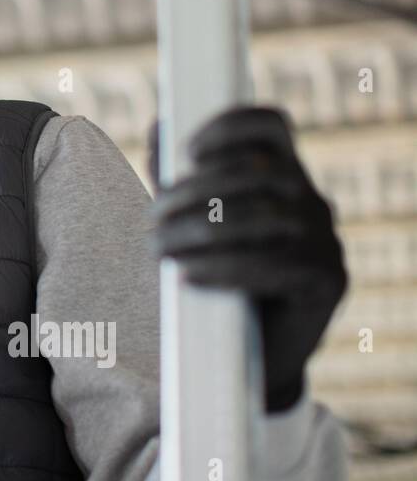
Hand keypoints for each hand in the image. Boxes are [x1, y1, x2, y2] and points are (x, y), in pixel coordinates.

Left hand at [149, 107, 346, 412]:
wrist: (245, 355)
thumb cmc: (216, 278)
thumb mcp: (192, 225)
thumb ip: (178, 179)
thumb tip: (157, 125)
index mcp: (282, 177)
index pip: (272, 127)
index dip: (231, 126)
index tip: (188, 151)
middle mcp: (311, 201)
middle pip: (257, 172)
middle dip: (194, 191)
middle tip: (151, 220)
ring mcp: (327, 240)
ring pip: (265, 218)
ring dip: (201, 233)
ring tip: (160, 251)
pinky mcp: (330, 280)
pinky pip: (280, 266)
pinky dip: (225, 269)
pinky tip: (188, 277)